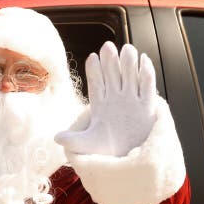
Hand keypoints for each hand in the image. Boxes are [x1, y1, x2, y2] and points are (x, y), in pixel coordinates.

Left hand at [55, 42, 156, 156]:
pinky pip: (147, 87)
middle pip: (112, 75)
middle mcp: (116, 98)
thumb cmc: (108, 147)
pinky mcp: (146, 107)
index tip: (92, 57)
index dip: (94, 70)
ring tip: (126, 49)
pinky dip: (146, 74)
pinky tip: (144, 61)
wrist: (127, 157)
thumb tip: (56, 138)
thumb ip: (74, 140)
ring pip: (129, 77)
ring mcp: (131, 100)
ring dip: (128, 63)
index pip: (96, 83)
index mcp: (100, 104)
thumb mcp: (89, 143)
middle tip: (107, 46)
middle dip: (110, 61)